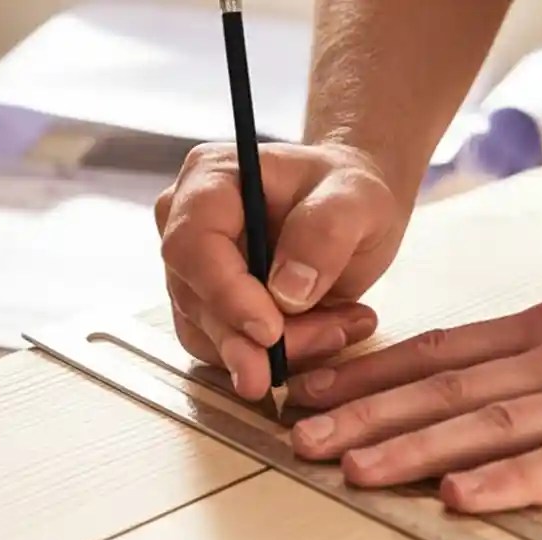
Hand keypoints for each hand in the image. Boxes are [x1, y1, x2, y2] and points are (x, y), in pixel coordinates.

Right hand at [154, 141, 408, 399]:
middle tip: (323, 344)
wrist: (349, 210)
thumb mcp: (356, 197)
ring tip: (339, 329)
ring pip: (208, 334)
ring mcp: (191, 270)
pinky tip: (324, 336)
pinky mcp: (205, 308)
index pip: (192, 244)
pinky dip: (274, 357)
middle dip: (253, 338)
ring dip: (272, 352)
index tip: (270, 331)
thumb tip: (287, 292)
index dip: (225, 293)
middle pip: (195, 298)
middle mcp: (184, 224)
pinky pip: (224, 350)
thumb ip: (324, 232)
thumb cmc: (348, 190)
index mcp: (209, 179)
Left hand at [286, 274, 541, 512]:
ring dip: (416, 447)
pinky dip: (514, 481)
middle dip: (366, 414)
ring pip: (494, 423)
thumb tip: (457, 373)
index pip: (439, 351)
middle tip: (302, 437)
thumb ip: (529, 350)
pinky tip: (465, 497)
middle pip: (448, 387)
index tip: (310, 391)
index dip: (368, 374)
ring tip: (355, 469)